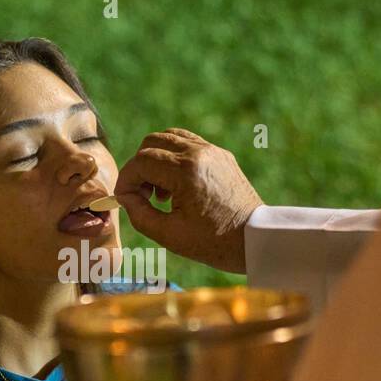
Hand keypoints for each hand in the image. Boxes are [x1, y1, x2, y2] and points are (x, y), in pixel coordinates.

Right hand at [113, 128, 263, 272]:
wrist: (255, 239)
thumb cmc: (214, 242)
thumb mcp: (169, 235)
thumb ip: (139, 214)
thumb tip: (126, 197)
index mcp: (186, 172)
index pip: (141, 162)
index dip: (126, 180)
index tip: (124, 198)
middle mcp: (199, 153)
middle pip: (152, 143)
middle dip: (139, 167)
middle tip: (142, 195)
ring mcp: (213, 151)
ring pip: (170, 138)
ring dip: (156, 160)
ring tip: (160, 191)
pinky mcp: (221, 155)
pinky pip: (188, 145)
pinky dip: (173, 159)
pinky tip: (176, 186)